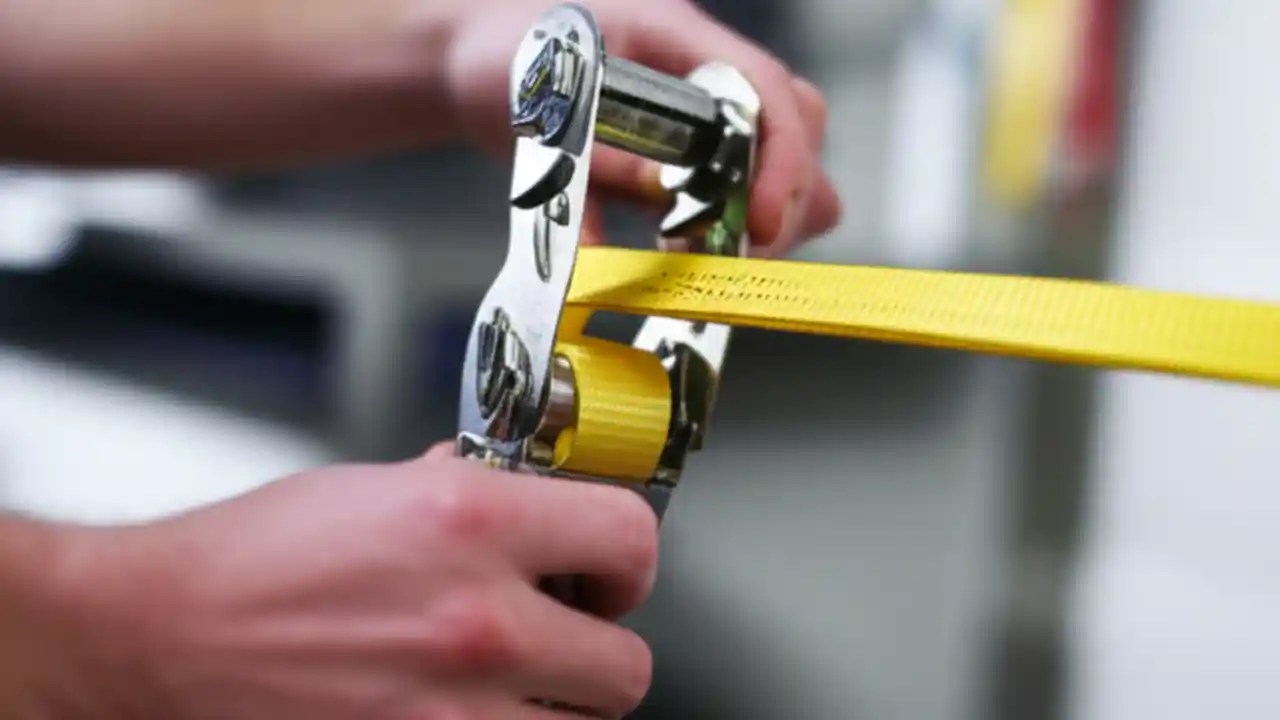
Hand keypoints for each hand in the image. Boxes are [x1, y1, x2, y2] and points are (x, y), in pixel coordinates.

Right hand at [48, 444, 658, 718]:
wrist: (156, 638)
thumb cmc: (249, 562)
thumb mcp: (372, 490)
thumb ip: (466, 491)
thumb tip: (517, 492)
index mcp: (470, 524)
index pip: (630, 538)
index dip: (627, 558)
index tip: (608, 570)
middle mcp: (478, 623)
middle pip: (627, 664)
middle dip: (597, 647)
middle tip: (563, 635)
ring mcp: (453, 715)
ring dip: (558, 709)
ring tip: (511, 685)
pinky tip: (463, 712)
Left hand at [444, 0, 841, 256]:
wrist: (477, 51)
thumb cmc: (505, 56)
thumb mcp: (541, 108)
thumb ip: (586, 167)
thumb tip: (607, 254)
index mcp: (676, 34)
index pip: (764, 89)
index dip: (780, 159)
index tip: (765, 222)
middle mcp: (705, 69)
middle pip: (797, 128)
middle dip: (784, 199)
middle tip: (739, 253)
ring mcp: (703, 107)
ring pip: (778, 162)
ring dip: (760, 219)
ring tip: (702, 257)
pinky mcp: (687, 146)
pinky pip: (736, 189)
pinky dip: (725, 230)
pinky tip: (680, 254)